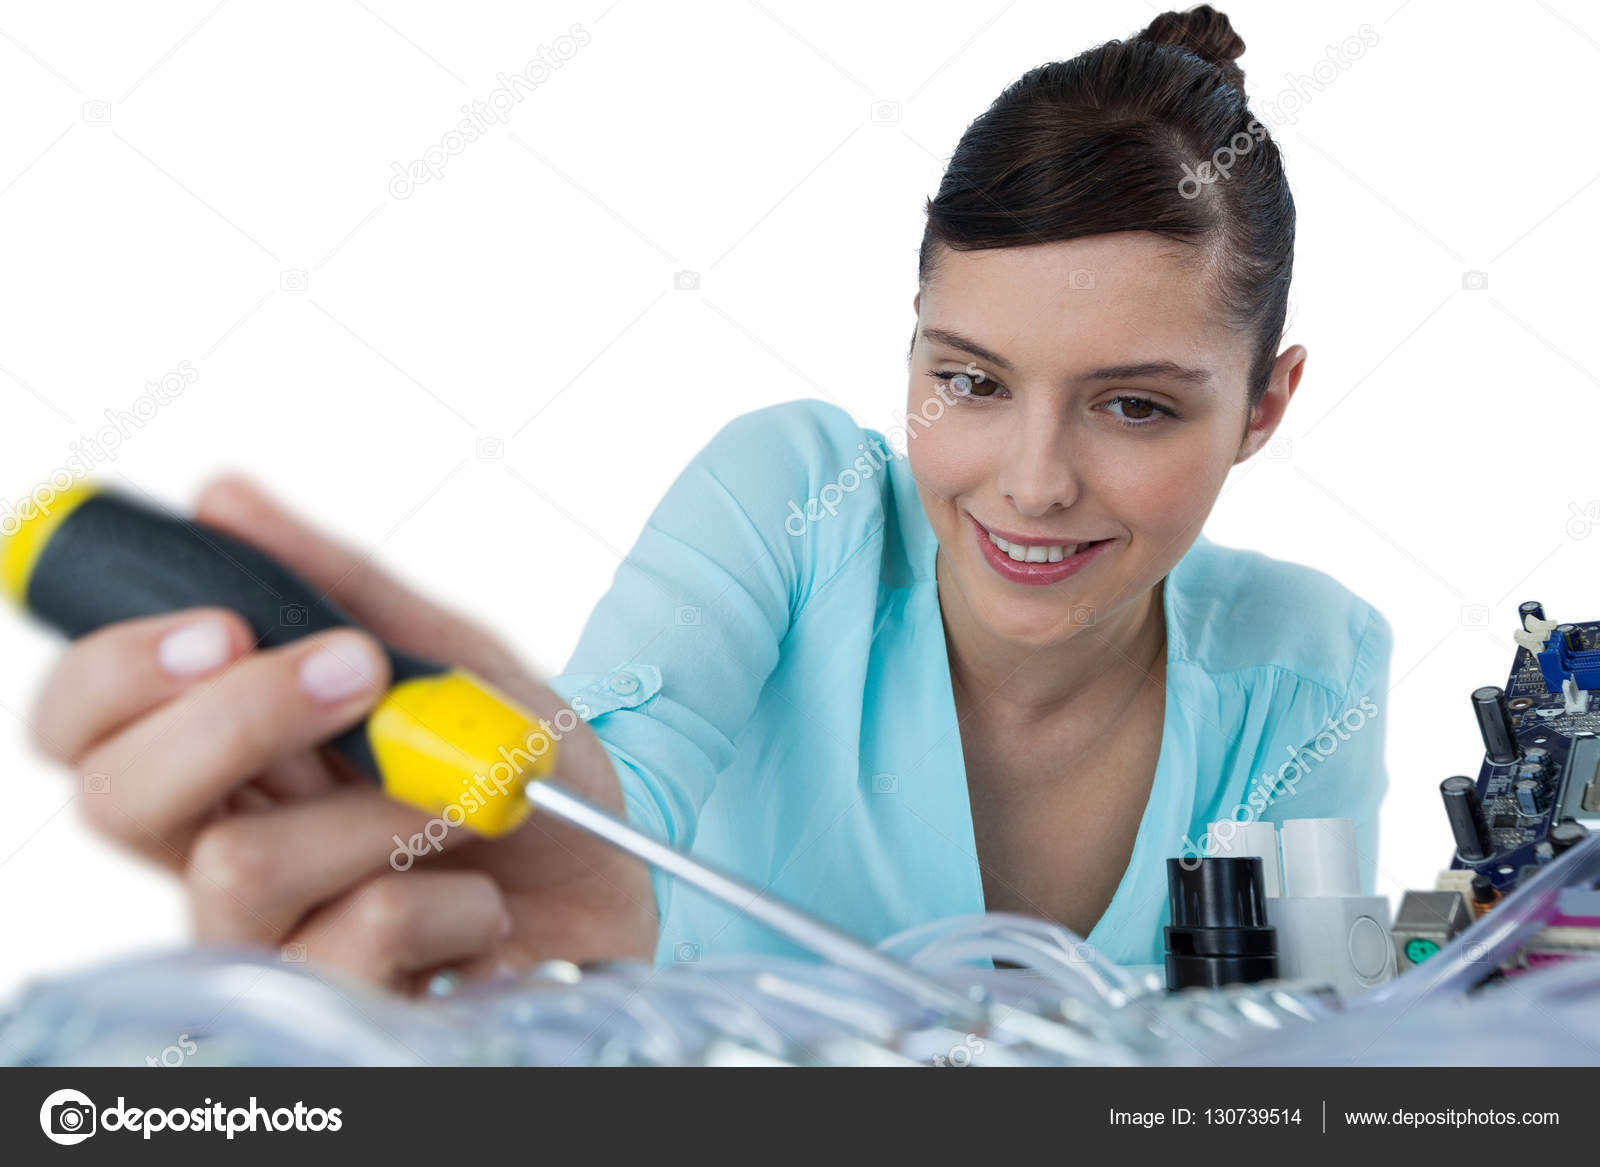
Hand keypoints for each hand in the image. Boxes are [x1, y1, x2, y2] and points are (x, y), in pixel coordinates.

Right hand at [28, 476, 657, 991]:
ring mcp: (278, 941)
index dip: (116, 671)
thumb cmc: (530, 782)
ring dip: (380, 813)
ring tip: (462, 809)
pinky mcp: (342, 1009)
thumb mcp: (458, 664)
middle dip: (239, 716)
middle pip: (117, 794)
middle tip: (359, 674)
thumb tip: (224, 497)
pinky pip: (350, 939)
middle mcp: (227, 848)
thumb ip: (345, 590)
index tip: (222, 626)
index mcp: (235, 761)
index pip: (87, 723)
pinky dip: (448, 899)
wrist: (628, 884)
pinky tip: (486, 903)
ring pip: (234, 867)